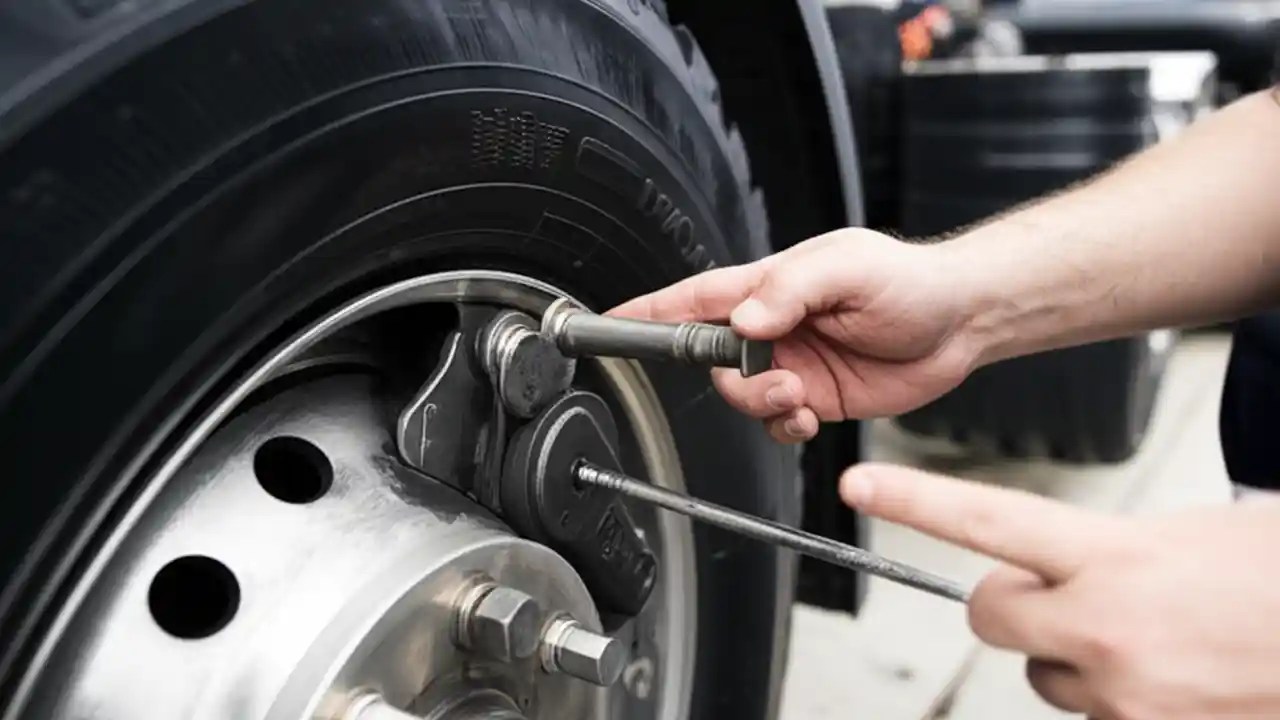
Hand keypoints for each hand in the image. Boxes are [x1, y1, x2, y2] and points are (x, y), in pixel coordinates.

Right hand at [609, 229, 981, 442]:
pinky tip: (807, 414)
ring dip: (761, 403)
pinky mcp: (814, 397)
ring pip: (741, 396)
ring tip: (799, 393)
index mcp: (768, 287)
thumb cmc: (907, 279)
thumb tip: (745, 319)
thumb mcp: (847, 268)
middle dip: (730, 376)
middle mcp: (772, 327)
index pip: (692, 299)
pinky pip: (775, 422)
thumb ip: (790, 291)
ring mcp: (790, 363)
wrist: (960, 322)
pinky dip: (782, 426)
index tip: (611, 321)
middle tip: (771, 374)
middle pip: (711, 359)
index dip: (649, 312)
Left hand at [840, 463, 1279, 719]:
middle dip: (1013, 603)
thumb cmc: (1275, 582)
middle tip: (1065, 593)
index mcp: (1116, 556)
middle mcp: (1106, 628)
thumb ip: (1111, 548)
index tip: (859, 489)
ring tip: (1152, 640)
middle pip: (989, 614)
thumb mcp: (1193, 536)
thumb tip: (1065, 564)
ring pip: (1042, 677)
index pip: (989, 521)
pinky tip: (1170, 679)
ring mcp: (1123, 698)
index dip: (915, 502)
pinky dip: (1119, 701)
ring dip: (1075, 659)